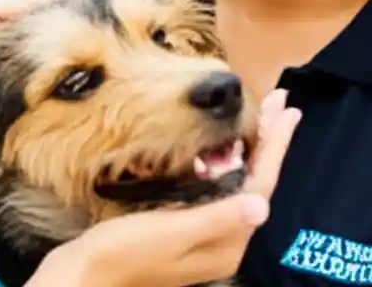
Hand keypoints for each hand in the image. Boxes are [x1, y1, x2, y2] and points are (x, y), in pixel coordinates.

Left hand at [0, 0, 71, 202]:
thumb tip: (10, 34)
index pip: (2, 12)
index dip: (40, 4)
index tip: (77, 1)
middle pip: (16, 32)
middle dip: (52, 26)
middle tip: (93, 25)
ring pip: (18, 61)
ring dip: (47, 56)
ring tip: (87, 54)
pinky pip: (13, 91)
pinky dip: (36, 88)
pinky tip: (60, 92)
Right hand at [30, 90, 302, 286]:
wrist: (84, 275)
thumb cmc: (124, 251)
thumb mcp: (172, 232)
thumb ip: (218, 218)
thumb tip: (262, 205)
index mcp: (227, 245)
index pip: (261, 186)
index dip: (276, 146)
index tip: (288, 110)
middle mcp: (225, 243)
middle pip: (256, 182)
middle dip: (268, 141)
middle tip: (280, 101)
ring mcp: (208, 237)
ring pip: (241, 184)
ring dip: (252, 149)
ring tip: (264, 117)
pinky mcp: (189, 230)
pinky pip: (222, 190)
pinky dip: (230, 163)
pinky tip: (227, 149)